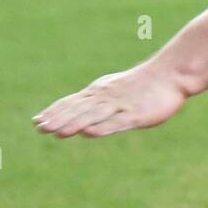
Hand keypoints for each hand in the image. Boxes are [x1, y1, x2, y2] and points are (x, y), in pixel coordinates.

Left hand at [33, 63, 186, 138]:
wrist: (170, 74)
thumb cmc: (143, 84)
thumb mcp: (117, 91)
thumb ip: (100, 104)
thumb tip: (83, 121)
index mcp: (100, 92)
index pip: (72, 102)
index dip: (54, 112)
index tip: (36, 122)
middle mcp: (106, 97)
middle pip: (79, 109)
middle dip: (58, 119)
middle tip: (39, 128)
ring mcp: (121, 105)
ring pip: (93, 115)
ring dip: (74, 124)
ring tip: (56, 132)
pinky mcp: (136, 114)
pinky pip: (116, 122)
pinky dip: (102, 127)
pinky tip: (89, 133)